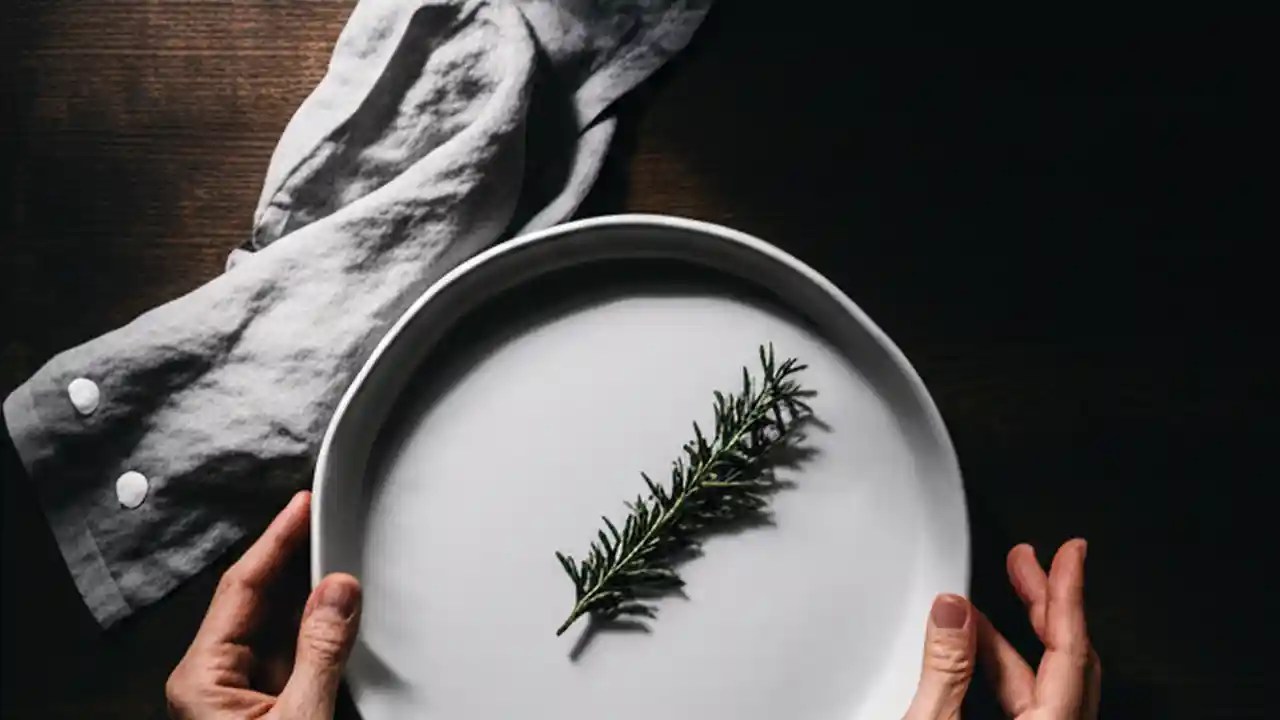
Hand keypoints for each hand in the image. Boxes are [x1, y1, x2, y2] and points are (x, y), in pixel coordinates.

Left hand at [166, 491, 362, 718]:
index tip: (302, 507)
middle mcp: (215, 680)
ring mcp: (242, 692)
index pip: (241, 588)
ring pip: (278, 623)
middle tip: (324, 516)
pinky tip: (337, 605)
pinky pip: (293, 650)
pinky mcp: (269, 704)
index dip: (275, 541)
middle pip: (258, 598)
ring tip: (336, 550)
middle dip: (294, 557)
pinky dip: (317, 624)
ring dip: (309, 591)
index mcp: (203, 678)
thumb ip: (320, 654)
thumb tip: (338, 592)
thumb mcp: (299, 718)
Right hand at [904, 539, 1100, 718]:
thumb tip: (952, 611)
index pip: (1071, 648)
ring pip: (1043, 682)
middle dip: (1042, 604)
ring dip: (1007, 640)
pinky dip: (1001, 672)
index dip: (1068, 593)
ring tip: (972, 609)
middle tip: (1023, 562)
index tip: (1071, 553)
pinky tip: (973, 655)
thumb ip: (947, 669)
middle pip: (1065, 658)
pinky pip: (1029, 703)